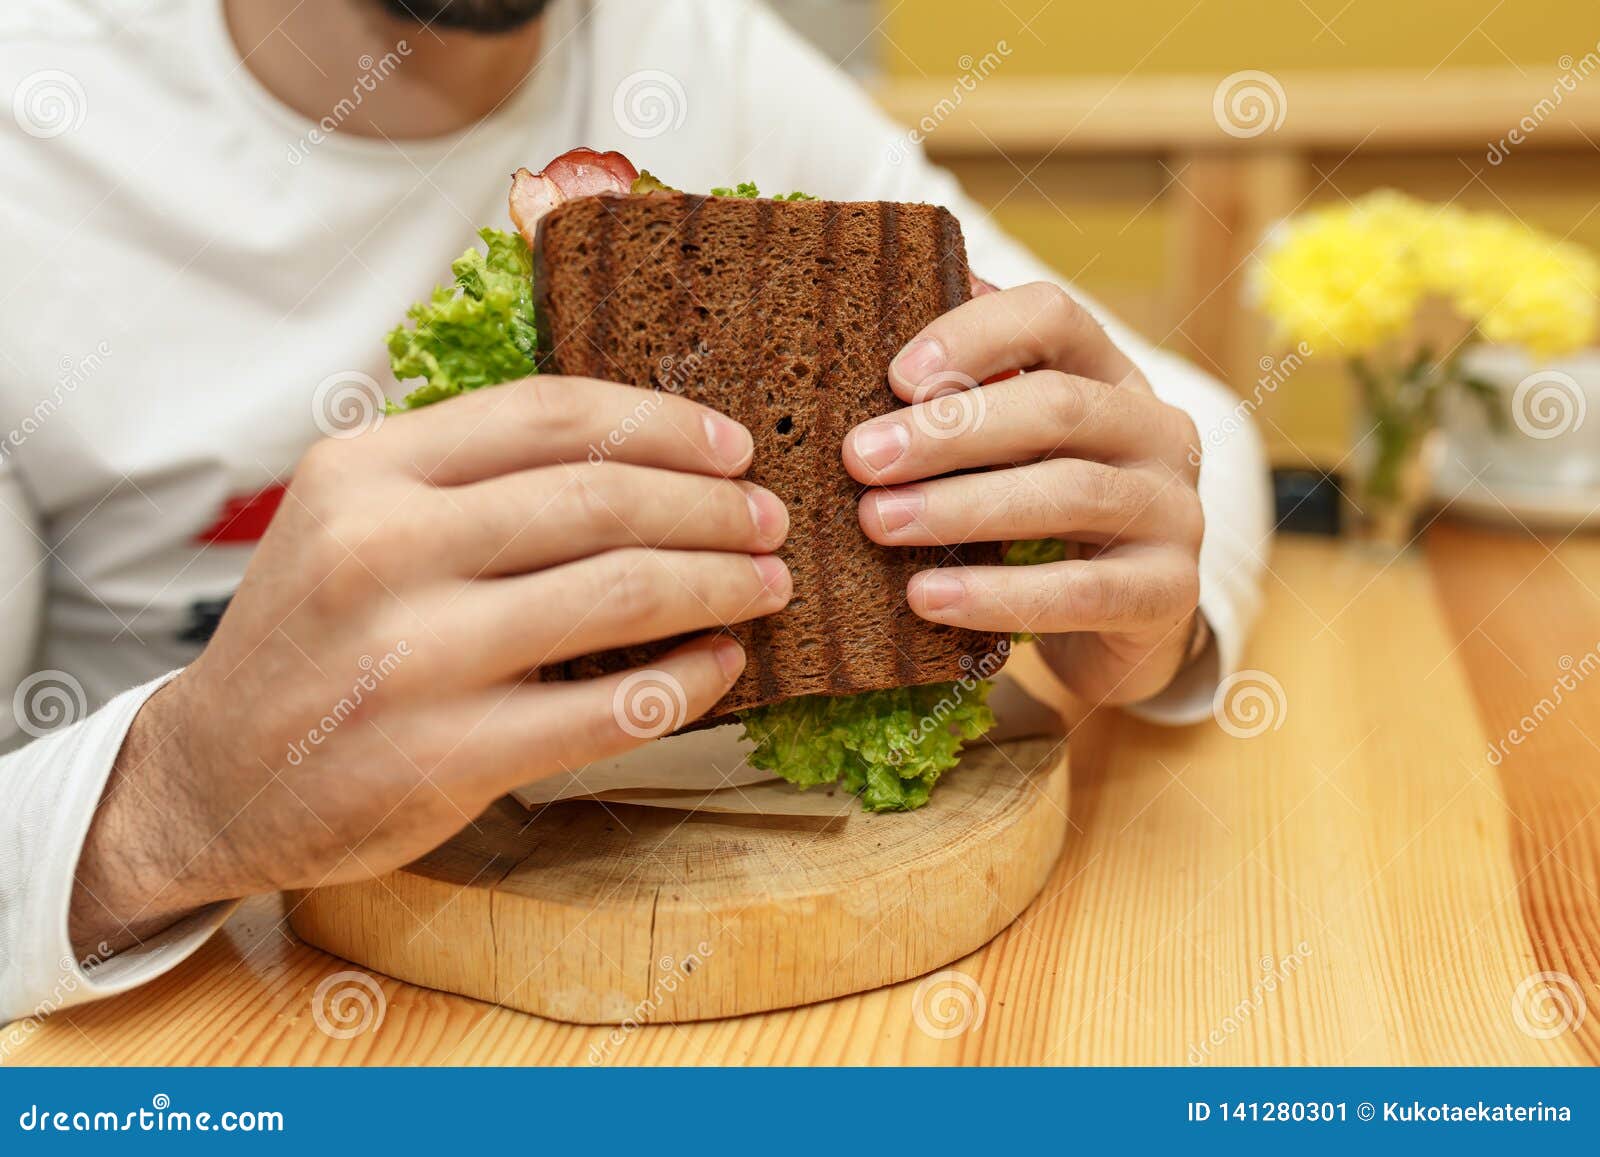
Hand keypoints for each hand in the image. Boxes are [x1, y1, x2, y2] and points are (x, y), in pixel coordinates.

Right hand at [70, 378, 791, 952]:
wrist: (211, 778)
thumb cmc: (311, 638)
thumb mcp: (353, 520)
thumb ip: (468, 478)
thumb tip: (644, 457)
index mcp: (366, 471)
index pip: (549, 414)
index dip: (663, 422)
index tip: (730, 444)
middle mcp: (381, 549)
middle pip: (601, 498)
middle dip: (713, 507)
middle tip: (768, 521)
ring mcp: (412, 656)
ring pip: (620, 593)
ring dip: (719, 584)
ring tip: (766, 585)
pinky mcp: (445, 756)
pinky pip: (610, 708)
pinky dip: (689, 680)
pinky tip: (721, 664)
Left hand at [843, 281, 1204, 706]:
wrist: (1116, 626)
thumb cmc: (1036, 521)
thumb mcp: (1006, 453)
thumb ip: (962, 402)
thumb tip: (875, 347)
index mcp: (1108, 374)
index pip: (1053, 317)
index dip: (974, 336)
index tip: (895, 377)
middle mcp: (1155, 429)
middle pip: (1057, 405)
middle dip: (949, 431)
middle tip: (862, 459)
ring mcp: (1173, 509)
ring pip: (1069, 492)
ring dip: (961, 508)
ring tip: (879, 522)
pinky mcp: (1169, 590)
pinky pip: (1081, 591)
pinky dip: (997, 596)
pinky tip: (927, 596)